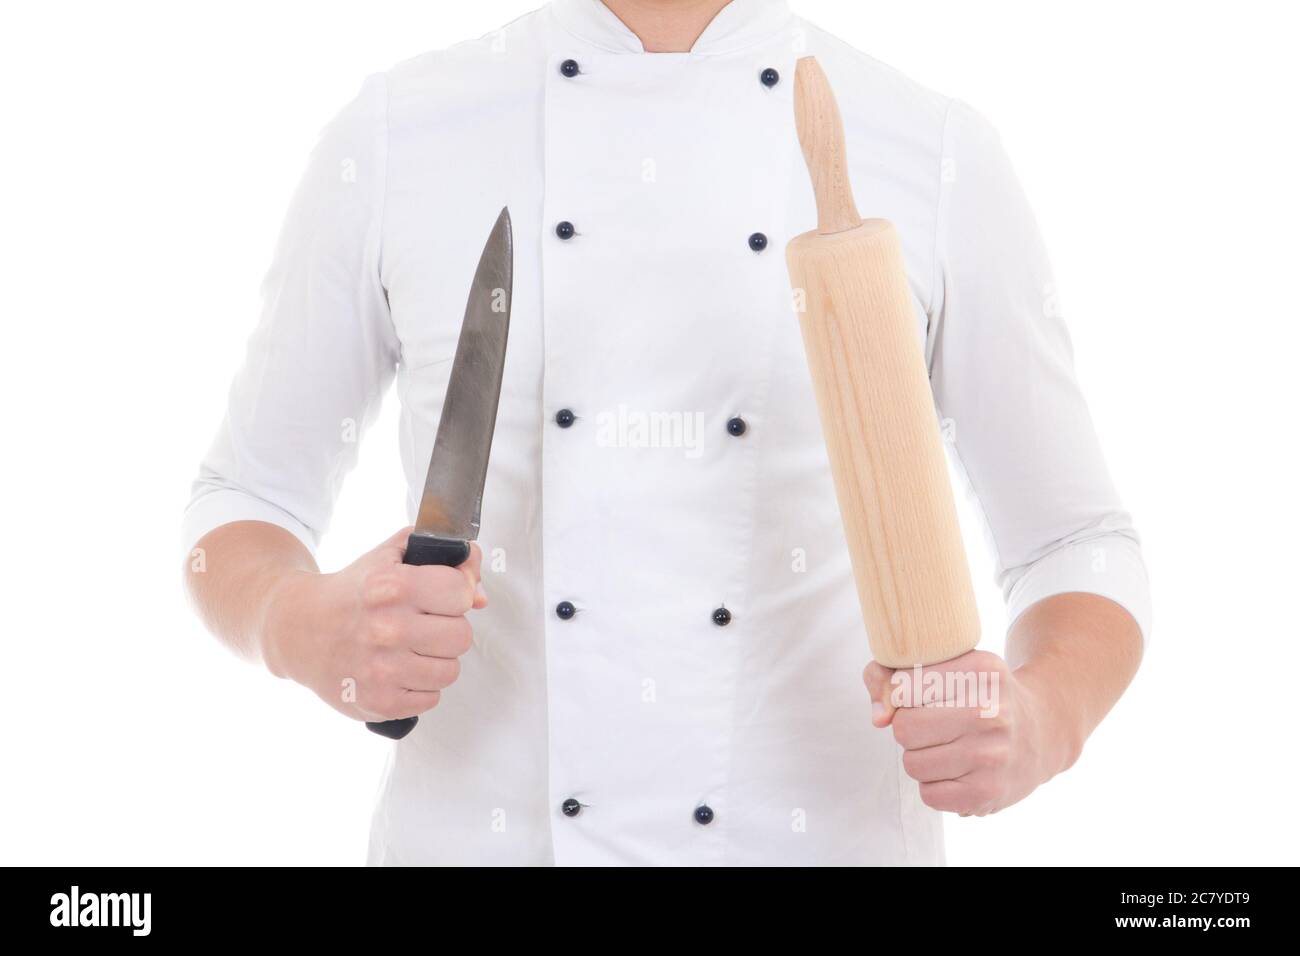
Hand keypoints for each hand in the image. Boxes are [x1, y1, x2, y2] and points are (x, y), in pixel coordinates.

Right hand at [262, 528, 485, 722]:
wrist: (299, 629)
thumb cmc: (354, 591)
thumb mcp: (393, 555)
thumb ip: (447, 558)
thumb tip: (480, 597)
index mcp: (393, 586)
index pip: (461, 593)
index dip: (455, 594)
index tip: (439, 596)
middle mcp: (388, 629)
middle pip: (462, 637)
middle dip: (448, 629)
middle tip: (423, 624)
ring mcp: (382, 670)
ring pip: (450, 671)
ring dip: (436, 660)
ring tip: (411, 648)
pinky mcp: (379, 702)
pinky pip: (431, 699)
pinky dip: (420, 686)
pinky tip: (399, 670)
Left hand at [863, 650, 1067, 815]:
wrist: (1041, 732)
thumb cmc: (979, 695)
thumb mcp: (948, 666)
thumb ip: (892, 676)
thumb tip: (879, 718)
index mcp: (979, 671)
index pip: (902, 686)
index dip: (901, 694)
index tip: (920, 695)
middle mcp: (989, 713)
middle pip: (903, 729)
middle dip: (910, 729)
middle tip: (936, 725)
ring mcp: (991, 755)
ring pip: (912, 764)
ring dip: (921, 758)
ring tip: (948, 747)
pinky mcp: (988, 792)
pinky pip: (929, 795)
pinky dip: (935, 786)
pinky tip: (957, 771)